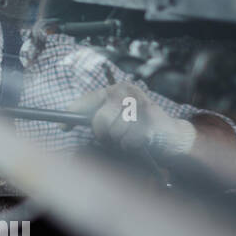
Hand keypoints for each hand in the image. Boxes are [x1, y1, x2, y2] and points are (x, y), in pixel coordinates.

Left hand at [68, 81, 195, 156]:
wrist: (171, 135)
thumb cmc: (137, 126)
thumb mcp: (115, 116)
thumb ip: (93, 117)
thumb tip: (64, 125)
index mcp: (114, 90)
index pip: (87, 100)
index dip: (73, 115)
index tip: (63, 128)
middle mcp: (126, 92)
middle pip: (100, 121)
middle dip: (103, 134)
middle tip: (112, 137)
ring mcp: (140, 105)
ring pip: (115, 132)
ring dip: (120, 141)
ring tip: (130, 136)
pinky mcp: (151, 121)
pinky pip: (129, 141)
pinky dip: (132, 145)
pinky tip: (141, 140)